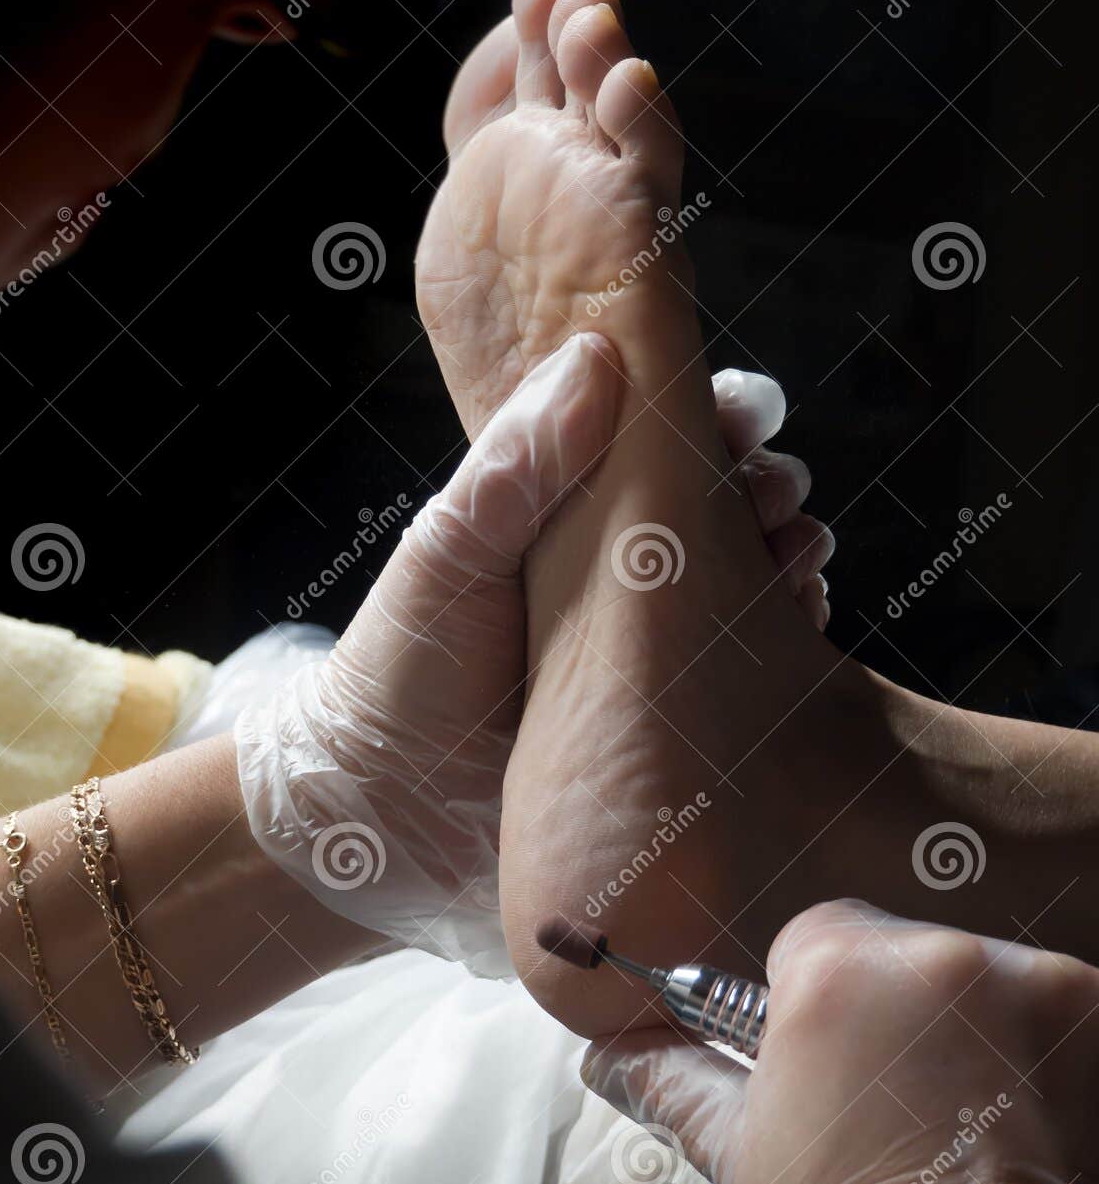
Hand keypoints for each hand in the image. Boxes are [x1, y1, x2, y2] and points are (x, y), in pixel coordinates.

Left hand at [239, 340, 825, 973]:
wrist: (382, 826)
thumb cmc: (399, 678)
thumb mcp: (446, 557)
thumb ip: (513, 465)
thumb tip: (594, 357)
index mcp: (561, 523)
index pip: (650, 446)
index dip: (706, 421)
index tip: (740, 414)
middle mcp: (615, 583)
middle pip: (718, 509)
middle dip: (763, 486)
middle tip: (777, 491)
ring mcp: (650, 658)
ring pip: (746, 586)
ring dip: (785, 556)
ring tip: (796, 553)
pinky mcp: (675, 730)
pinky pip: (748, 679)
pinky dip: (784, 643)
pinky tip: (800, 623)